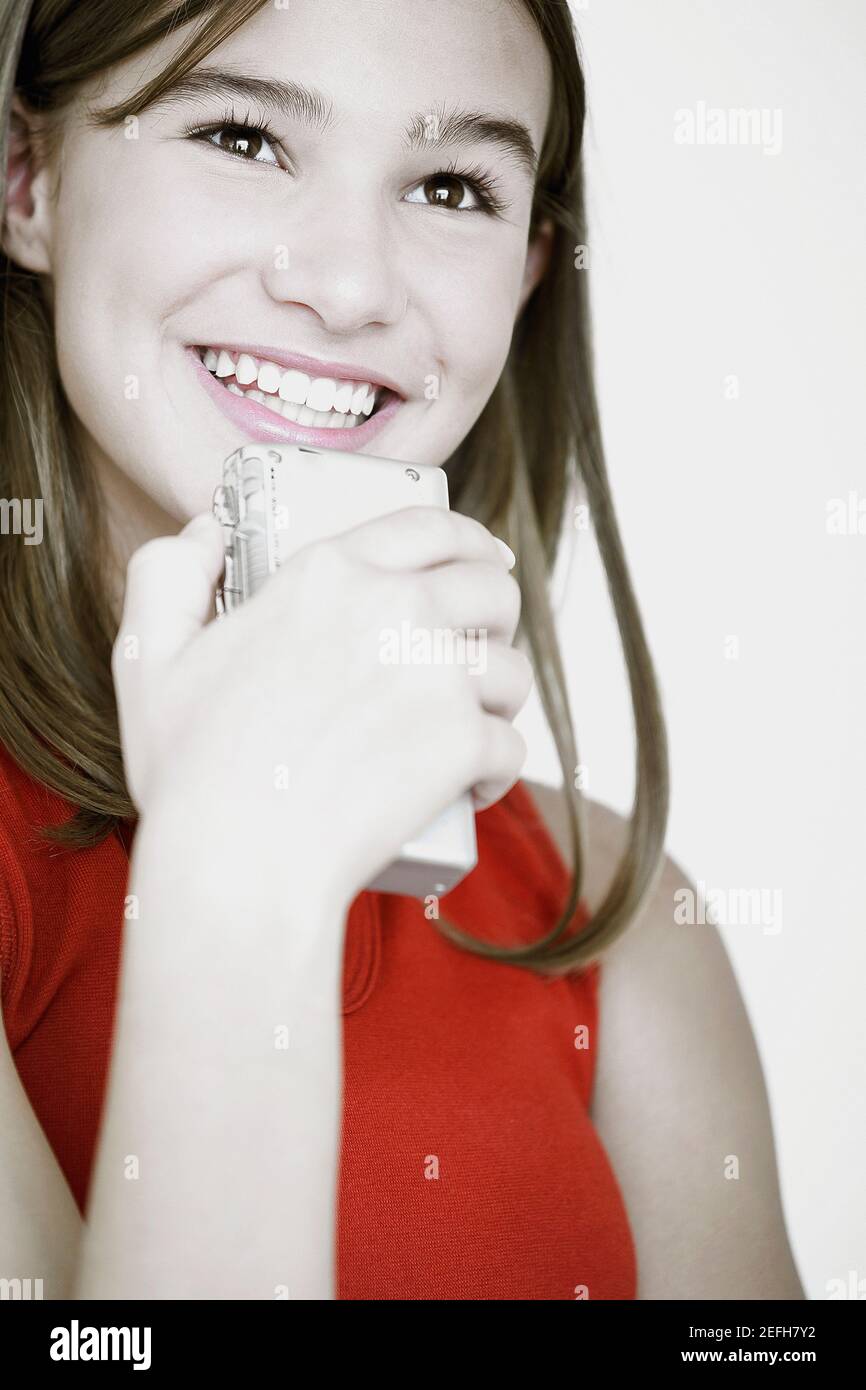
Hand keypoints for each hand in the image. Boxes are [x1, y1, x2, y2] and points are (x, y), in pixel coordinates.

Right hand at [111, 506, 532, 911]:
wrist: (238, 860)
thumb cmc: (193, 771)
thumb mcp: (149, 656)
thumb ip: (166, 574)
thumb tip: (207, 533)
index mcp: (329, 575)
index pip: (430, 527)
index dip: (470, 541)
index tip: (482, 562)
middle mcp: (395, 608)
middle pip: (492, 587)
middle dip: (496, 616)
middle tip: (477, 648)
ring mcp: (436, 675)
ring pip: (513, 669)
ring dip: (500, 698)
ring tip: (469, 726)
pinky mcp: (463, 741)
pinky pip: (512, 745)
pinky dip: (497, 770)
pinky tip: (469, 785)